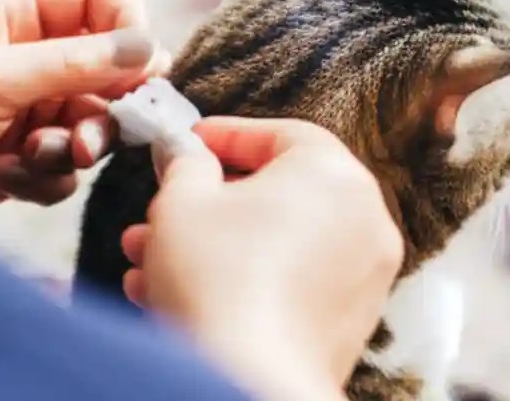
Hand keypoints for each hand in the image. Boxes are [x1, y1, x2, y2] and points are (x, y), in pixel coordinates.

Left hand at [0, 0, 167, 216]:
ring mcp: (16, 106)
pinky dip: (43, 175)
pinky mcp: (12, 156)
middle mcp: (17, 53)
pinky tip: (1, 177)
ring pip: (86, 120)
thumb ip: (77, 63)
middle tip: (99, 136)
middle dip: (103, 104)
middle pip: (102, 67)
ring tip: (38, 158)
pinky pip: (61, 163)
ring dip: (71, 144)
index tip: (144, 65)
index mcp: (7, 11)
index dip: (125, 25)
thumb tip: (149, 46)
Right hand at [121, 118, 402, 399]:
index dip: (224, 136)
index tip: (186, 145)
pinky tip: (172, 296)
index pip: (280, 134)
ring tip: (145, 260)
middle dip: (205, 203)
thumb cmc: (218, 281)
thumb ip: (185, 163)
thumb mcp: (182, 200)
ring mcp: (362, 278)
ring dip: (209, 247)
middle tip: (160, 208)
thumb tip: (186, 153)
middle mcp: (364, 220)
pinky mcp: (347, 326)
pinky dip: (238, 283)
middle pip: (276, 193)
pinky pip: (287, 286)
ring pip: (275, 244)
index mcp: (334, 174)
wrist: (248, 383)